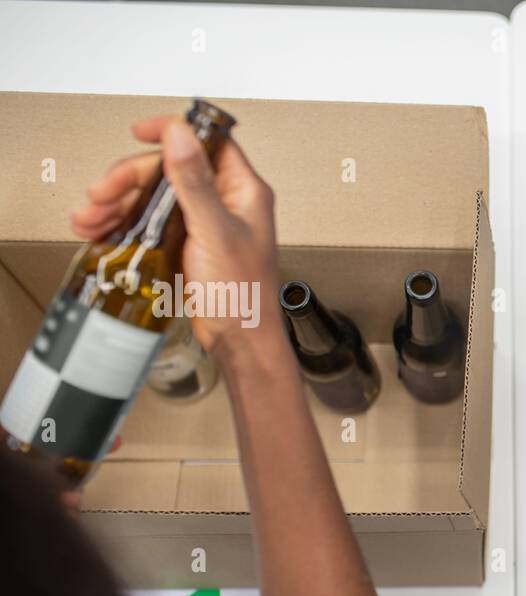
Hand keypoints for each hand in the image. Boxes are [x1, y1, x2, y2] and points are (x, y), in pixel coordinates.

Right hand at [70, 115, 281, 358]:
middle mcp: (225, 202)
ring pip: (153, 196)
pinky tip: (99, 231)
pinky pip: (149, 221)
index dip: (173, 133)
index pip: (208, 142)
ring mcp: (204, 222)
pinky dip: (123, 223)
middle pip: (168, 169)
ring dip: (117, 203)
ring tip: (89, 219)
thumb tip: (181, 135)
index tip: (140, 133)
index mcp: (243, 191)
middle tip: (100, 195)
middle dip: (128, 179)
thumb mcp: (215, 233)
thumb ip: (195, 183)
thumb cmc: (243, 295)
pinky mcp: (186, 243)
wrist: (239, 341)